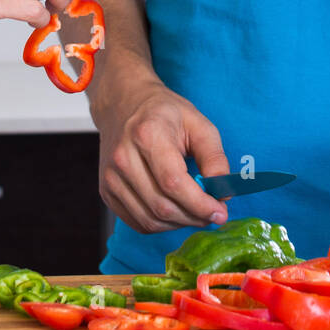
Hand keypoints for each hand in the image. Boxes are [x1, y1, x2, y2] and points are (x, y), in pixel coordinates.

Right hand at [92, 76, 230, 233]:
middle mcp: (123, 157)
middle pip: (162, 206)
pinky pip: (137, 222)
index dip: (199, 204)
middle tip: (213, 214)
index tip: (220, 212)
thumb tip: (223, 193)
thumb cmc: (163, 112)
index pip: (173, 183)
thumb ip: (214, 158)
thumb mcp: (198, 124)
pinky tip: (175, 211)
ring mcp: (111, 177)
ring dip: (179, 224)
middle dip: (194, 217)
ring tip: (195, 212)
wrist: (123, 104)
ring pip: (149, 221)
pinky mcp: (106, 191)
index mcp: (147, 135)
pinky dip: (161, 225)